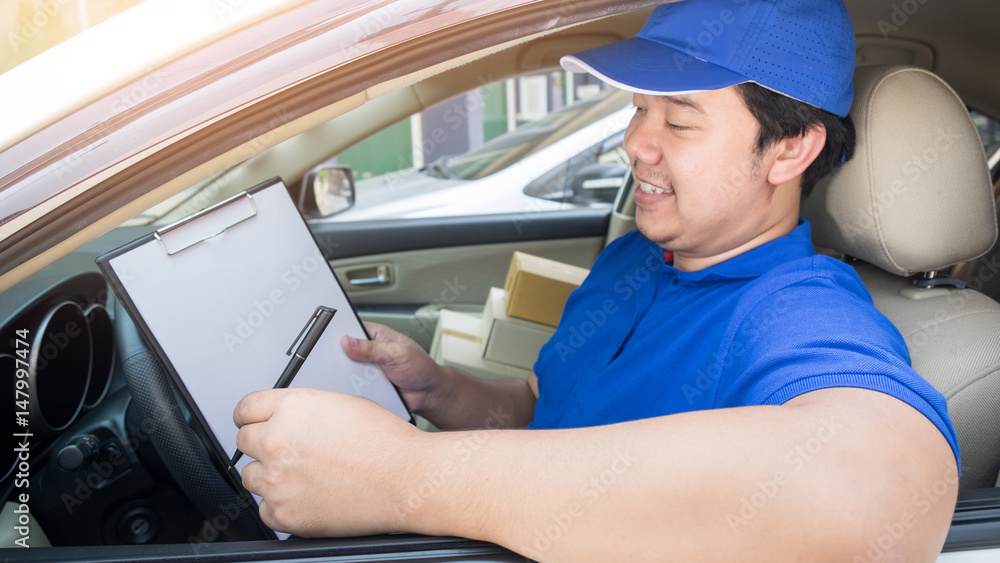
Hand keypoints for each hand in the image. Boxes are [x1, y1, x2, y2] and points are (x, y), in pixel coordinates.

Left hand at [233, 387, 420, 535]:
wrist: (406, 478)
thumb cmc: (385, 442)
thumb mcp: (340, 404)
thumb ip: (302, 410)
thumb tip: (284, 420)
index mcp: (292, 408)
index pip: (245, 408)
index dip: (250, 417)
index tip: (253, 424)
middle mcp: (278, 440)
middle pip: (244, 441)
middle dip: (263, 445)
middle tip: (289, 453)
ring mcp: (277, 479)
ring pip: (251, 476)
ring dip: (270, 475)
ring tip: (303, 476)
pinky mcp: (283, 513)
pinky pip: (265, 509)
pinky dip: (281, 506)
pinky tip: (308, 497)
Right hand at [343, 322, 446, 413]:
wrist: (428, 394)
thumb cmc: (420, 368)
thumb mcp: (398, 353)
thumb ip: (372, 348)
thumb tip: (348, 341)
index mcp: (375, 335)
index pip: (349, 328)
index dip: (339, 333)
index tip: (328, 339)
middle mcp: (367, 351)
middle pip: (343, 352)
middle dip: (342, 359)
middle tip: (349, 363)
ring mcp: (365, 369)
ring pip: (345, 372)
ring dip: (349, 376)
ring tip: (362, 378)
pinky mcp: (365, 386)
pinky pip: (352, 388)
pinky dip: (354, 390)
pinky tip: (360, 390)